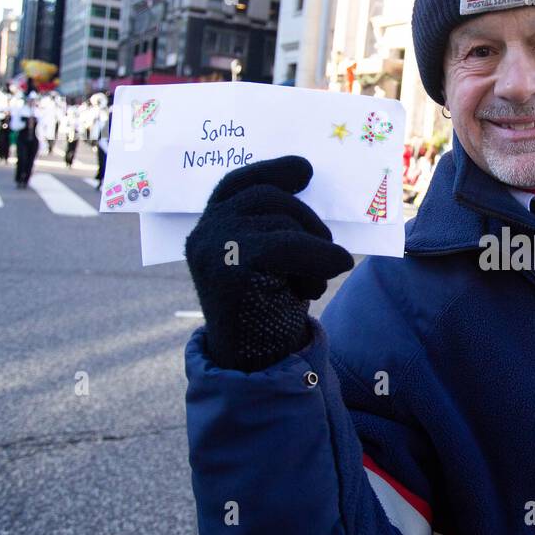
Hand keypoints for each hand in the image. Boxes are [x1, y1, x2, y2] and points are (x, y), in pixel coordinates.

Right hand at [185, 156, 353, 371]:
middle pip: (267, 196)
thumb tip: (308, 182)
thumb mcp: (273, 260)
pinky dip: (319, 256)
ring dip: (313, 249)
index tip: (305, 170)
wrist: (254, 364)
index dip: (271, 170)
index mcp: (211, 228)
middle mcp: (204, 234)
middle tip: (330, 250)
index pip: (237, 183)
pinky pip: (288, 244)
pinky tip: (331, 273)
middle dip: (307, 219)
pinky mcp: (228, 268)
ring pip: (282, 220)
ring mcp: (212, 250)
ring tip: (312, 284)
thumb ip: (279, 226)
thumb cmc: (268, 310)